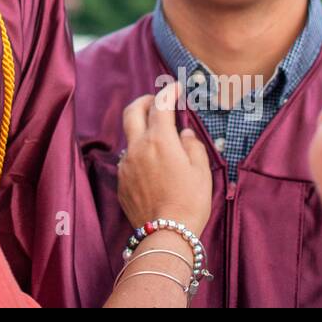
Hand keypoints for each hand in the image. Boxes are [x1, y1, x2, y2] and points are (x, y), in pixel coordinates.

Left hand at [117, 82, 212, 236]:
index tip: (175, 87)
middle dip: (144, 101)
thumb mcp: (201, 171)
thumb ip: (192, 145)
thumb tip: (183, 133)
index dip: (168, 92)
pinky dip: (139, 152)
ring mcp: (126, 164)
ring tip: (158, 137)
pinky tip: (152, 164)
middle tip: (156, 101)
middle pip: (133, 111)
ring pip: (129, 136)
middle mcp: (137, 147)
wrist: (167, 234)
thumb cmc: (190, 201)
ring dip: (141, 129)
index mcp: (159, 140)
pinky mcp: (121, 181)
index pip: (160, 105)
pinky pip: (128, 158)